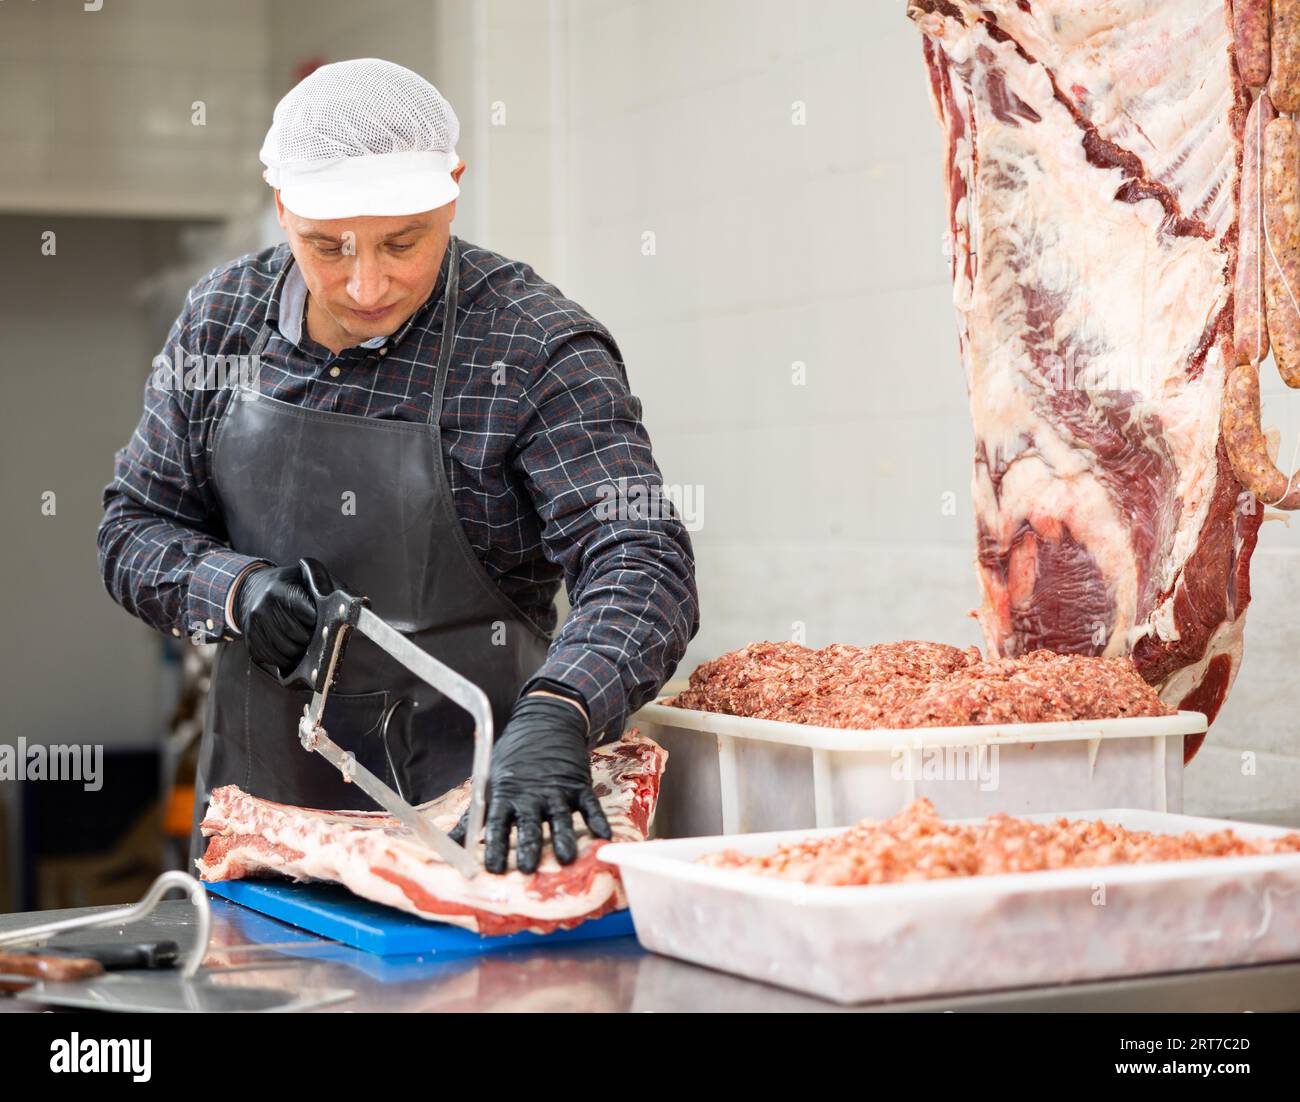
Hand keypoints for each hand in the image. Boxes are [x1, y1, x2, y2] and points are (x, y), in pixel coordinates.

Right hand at [232, 562, 319, 672]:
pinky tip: (292, 648)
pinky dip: (288, 659)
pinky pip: (275, 660)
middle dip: (313, 638)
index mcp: (278, 591)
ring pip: (287, 651)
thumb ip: (328, 587)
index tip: (323, 620)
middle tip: (317, 633)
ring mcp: (254, 627)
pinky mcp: (251, 642)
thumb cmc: (288, 584)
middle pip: (298, 635)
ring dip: (302, 652)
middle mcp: (262, 609)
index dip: (319, 621)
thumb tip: (357, 603)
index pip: (308, 614)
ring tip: (306, 642)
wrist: (251, 591)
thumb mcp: (306, 576)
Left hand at [450, 693, 611, 873]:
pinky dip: (596, 819)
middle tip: (528, 869)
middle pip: (529, 824)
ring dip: (563, 838)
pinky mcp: (578, 784)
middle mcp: (531, 795)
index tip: (493, 869)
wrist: (545, 722)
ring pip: (561, 817)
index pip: (497, 824)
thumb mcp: (488, 782)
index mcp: (505, 795)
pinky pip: (589, 804)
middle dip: (529, 847)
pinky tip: (602, 836)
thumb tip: (449, 844)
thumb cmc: (513, 759)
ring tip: (566, 859)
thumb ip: (472, 816)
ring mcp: (557, 789)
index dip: (496, 846)